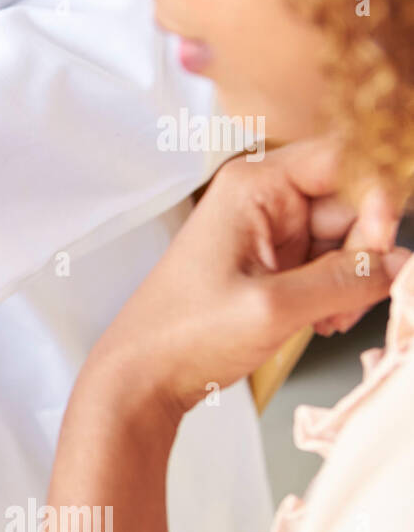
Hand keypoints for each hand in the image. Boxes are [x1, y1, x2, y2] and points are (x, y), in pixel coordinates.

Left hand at [91, 138, 409, 416]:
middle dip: (366, 253)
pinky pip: (331, 265)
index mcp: (254, 186)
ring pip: (350, 239)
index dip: (377, 198)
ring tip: (327, 319)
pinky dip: (338, 293)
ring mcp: (271, 231)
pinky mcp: (275, 262)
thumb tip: (401, 263)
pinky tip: (320, 321)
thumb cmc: (184, 334)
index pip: (345, 158)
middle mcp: (264, 198)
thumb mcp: (273, 308)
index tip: (381, 247)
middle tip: (350, 299)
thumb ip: (345, 281)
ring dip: (353, 281)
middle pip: (355, 202)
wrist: (144, 373)